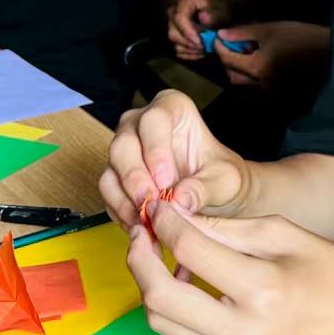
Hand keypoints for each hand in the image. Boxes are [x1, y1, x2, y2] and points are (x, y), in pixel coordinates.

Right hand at [100, 88, 250, 226]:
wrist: (215, 197)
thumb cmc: (221, 177)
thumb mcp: (225, 180)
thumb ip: (205, 188)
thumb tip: (179, 199)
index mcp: (172, 108)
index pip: (154, 120)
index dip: (156, 151)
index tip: (166, 181)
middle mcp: (141, 124)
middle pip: (123, 144)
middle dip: (135, 178)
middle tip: (151, 204)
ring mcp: (125, 150)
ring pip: (110, 170)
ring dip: (125, 200)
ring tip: (147, 221)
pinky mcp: (116, 177)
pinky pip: (108, 194)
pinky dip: (121, 212)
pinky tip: (141, 226)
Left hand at [128, 204, 333, 334]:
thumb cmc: (333, 272)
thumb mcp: (285, 234)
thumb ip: (227, 228)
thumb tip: (177, 218)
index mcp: (262, 290)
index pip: (189, 250)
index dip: (165, 222)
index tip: (158, 205)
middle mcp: (243, 332)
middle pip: (159, 296)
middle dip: (139, 257)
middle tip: (143, 231)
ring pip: (161, 322)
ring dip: (150, 284)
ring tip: (160, 254)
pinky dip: (174, 307)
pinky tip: (185, 282)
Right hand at [167, 0, 237, 60]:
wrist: (221, 15)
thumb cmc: (222, 11)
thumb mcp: (223, 11)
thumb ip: (215, 15)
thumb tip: (203, 17)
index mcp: (185, 1)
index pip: (179, 18)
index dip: (188, 32)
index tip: (201, 42)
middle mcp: (173, 12)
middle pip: (173, 33)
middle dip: (191, 43)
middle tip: (206, 46)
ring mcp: (172, 25)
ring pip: (175, 43)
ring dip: (192, 50)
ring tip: (207, 48)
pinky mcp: (175, 37)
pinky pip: (178, 51)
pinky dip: (191, 54)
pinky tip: (203, 50)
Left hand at [214, 21, 329, 90]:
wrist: (329, 53)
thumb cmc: (300, 37)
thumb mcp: (270, 30)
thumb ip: (243, 33)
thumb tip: (221, 35)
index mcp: (257, 67)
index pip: (227, 60)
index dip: (219, 47)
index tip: (217, 38)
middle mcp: (261, 83)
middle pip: (232, 76)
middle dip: (227, 61)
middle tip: (231, 45)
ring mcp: (270, 90)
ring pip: (244, 83)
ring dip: (239, 69)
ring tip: (247, 52)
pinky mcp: (278, 92)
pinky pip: (256, 85)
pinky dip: (252, 74)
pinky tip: (260, 60)